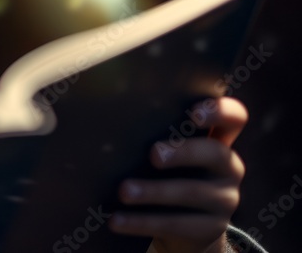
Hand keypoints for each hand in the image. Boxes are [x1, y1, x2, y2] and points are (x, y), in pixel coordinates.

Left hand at [109, 97, 247, 252]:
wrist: (187, 231)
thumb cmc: (169, 175)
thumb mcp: (171, 154)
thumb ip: (158, 135)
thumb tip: (109, 120)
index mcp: (218, 140)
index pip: (235, 117)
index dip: (220, 111)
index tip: (194, 113)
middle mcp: (228, 168)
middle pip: (216, 154)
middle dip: (183, 152)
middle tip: (153, 154)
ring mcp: (225, 200)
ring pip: (191, 193)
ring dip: (154, 191)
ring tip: (124, 191)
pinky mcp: (211, 229)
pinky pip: (176, 225)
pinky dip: (142, 222)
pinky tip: (117, 220)